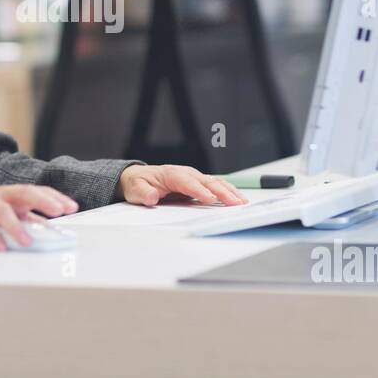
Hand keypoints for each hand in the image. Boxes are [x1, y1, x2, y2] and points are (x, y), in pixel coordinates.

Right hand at [0, 184, 78, 250]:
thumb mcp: (11, 221)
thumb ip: (29, 224)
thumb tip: (56, 234)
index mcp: (14, 196)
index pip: (38, 191)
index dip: (55, 197)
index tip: (71, 207)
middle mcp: (0, 195)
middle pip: (24, 192)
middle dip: (43, 200)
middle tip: (58, 210)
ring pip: (2, 210)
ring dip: (16, 226)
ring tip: (27, 242)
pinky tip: (0, 247)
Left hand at [118, 164, 246, 206]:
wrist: (139, 178)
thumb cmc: (139, 184)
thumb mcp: (135, 189)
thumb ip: (144, 194)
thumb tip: (152, 197)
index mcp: (172, 174)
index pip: (188, 183)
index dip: (200, 191)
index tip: (210, 199)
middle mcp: (186, 174)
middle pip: (207, 182)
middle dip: (222, 192)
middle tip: (235, 203)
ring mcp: (194, 178)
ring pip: (215, 182)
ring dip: (229, 191)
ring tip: (242, 202)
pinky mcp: (199, 184)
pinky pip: (216, 186)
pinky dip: (228, 192)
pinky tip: (238, 199)